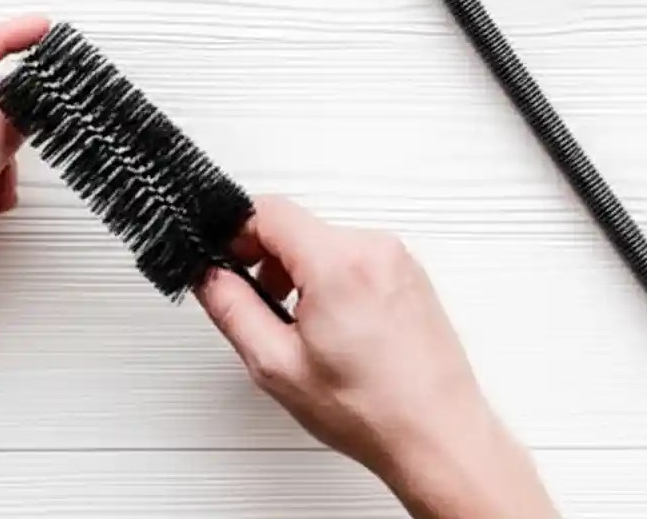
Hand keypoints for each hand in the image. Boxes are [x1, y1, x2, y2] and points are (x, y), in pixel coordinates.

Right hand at [197, 197, 556, 518]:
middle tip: (258, 304)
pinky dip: (331, 280)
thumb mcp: (276, 365)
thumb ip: (231, 308)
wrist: (437, 435)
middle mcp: (374, 249)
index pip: (268, 211)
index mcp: (338, 264)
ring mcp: (397, 260)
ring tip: (298, 325)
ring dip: (298, 271)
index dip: (236, 234)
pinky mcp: (409, 275)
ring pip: (324, 242)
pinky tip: (331, 327)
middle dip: (267, 259)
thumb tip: (210, 277)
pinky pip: (354, 258)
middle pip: (297, 226)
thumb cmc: (373, 410)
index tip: (226, 260)